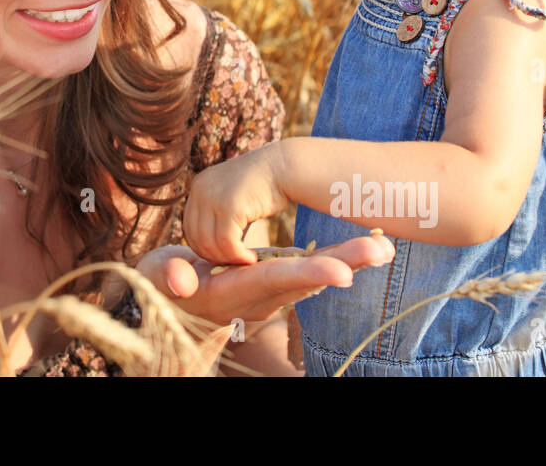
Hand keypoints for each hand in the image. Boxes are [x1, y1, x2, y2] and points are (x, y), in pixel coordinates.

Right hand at [119, 234, 394, 328]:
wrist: (175, 302)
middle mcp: (260, 295)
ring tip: (385, 244)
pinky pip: (313, 266)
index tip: (342, 272)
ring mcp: (273, 287)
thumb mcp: (160, 281)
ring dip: (350, 258)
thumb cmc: (163, 286)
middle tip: (381, 248)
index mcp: (234, 292)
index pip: (275, 281)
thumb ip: (168, 277)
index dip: (306, 273)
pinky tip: (370, 244)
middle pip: (307, 277)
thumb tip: (180, 279)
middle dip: (344, 262)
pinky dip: (340, 256)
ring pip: (316, 272)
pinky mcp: (278, 278)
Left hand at [183, 144, 290, 265]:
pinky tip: (251, 258)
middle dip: (214, 256)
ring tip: (245, 261)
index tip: (225, 256)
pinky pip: (226, 242)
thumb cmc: (267, 186)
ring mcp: (212, 197)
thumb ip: (220, 213)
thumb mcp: (233, 195)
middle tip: (235, 263)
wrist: (285, 167)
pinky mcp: (229, 206)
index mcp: (199, 186)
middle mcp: (200, 189)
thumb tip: (213, 244)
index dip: (205, 247)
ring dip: (228, 259)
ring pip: (209, 243)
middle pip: (195, 237)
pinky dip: (238, 256)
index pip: (190, 227)